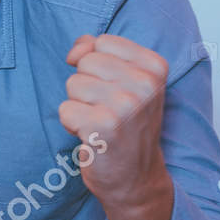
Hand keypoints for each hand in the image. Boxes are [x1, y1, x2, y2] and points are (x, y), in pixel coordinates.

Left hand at [59, 33, 174, 219]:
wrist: (136, 178)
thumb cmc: (127, 125)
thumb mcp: (126, 81)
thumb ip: (99, 52)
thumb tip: (76, 49)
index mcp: (155, 67)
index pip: (102, 42)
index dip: (95, 64)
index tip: (113, 87)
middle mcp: (145, 84)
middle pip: (85, 63)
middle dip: (86, 86)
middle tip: (106, 109)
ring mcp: (125, 105)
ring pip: (72, 85)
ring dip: (79, 106)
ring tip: (100, 122)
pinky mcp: (102, 126)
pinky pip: (65, 109)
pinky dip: (71, 124)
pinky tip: (92, 136)